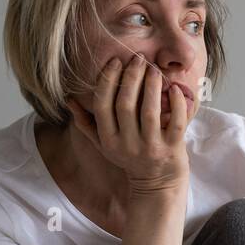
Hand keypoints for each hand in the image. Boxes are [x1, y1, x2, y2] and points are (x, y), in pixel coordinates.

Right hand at [64, 54, 189, 195]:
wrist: (156, 186)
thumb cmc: (129, 158)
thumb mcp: (103, 144)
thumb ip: (86, 122)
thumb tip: (69, 99)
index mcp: (108, 139)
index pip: (103, 105)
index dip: (108, 80)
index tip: (116, 61)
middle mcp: (127, 144)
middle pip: (126, 105)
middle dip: (131, 77)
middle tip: (139, 59)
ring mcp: (151, 148)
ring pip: (150, 112)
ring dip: (151, 87)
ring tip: (154, 69)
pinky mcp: (172, 150)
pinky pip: (175, 123)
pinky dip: (176, 104)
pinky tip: (174, 89)